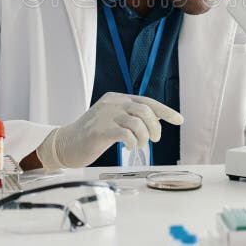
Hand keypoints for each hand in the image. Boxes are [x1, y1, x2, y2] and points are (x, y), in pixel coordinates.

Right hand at [36, 92, 183, 169]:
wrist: (66, 144)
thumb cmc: (92, 134)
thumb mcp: (113, 119)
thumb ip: (131, 116)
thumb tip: (156, 119)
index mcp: (116, 98)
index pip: (146, 101)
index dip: (165, 111)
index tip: (179, 120)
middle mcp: (112, 103)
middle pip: (144, 109)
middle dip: (155, 126)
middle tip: (155, 139)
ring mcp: (105, 116)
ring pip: (137, 121)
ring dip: (144, 136)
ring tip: (140, 145)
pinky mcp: (99, 130)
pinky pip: (125, 134)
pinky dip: (133, 142)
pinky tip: (130, 148)